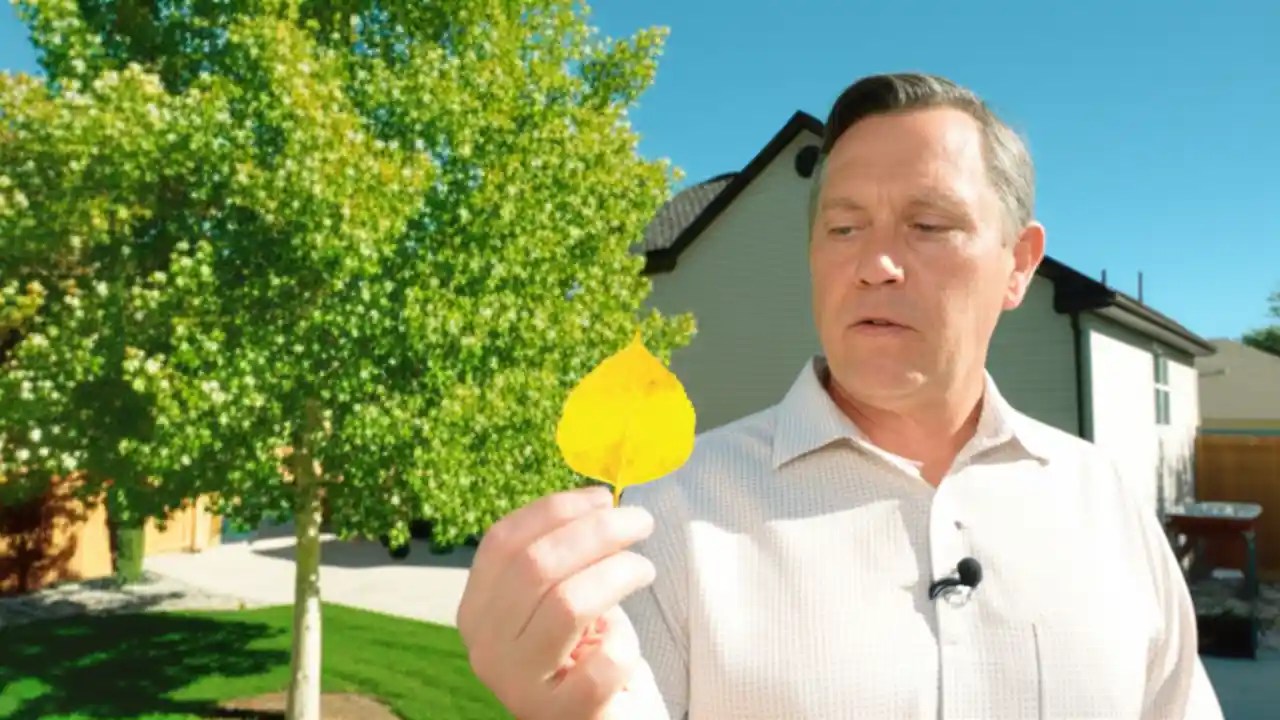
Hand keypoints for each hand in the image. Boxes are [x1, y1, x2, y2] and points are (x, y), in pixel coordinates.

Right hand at [457, 485, 657, 718]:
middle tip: (641, 521)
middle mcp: (484, 647)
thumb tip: (600, 503)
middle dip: (597, 531)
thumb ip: (564, 558)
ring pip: (568, 604)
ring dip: (618, 573)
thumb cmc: (584, 658)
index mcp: (477, 610)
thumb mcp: (561, 600)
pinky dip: (626, 642)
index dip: (554, 510)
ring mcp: (516, 685)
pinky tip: (627, 644)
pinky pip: (604, 662)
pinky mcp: (558, 716)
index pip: (502, 542)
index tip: (602, 496)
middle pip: (536, 565)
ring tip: (644, 570)